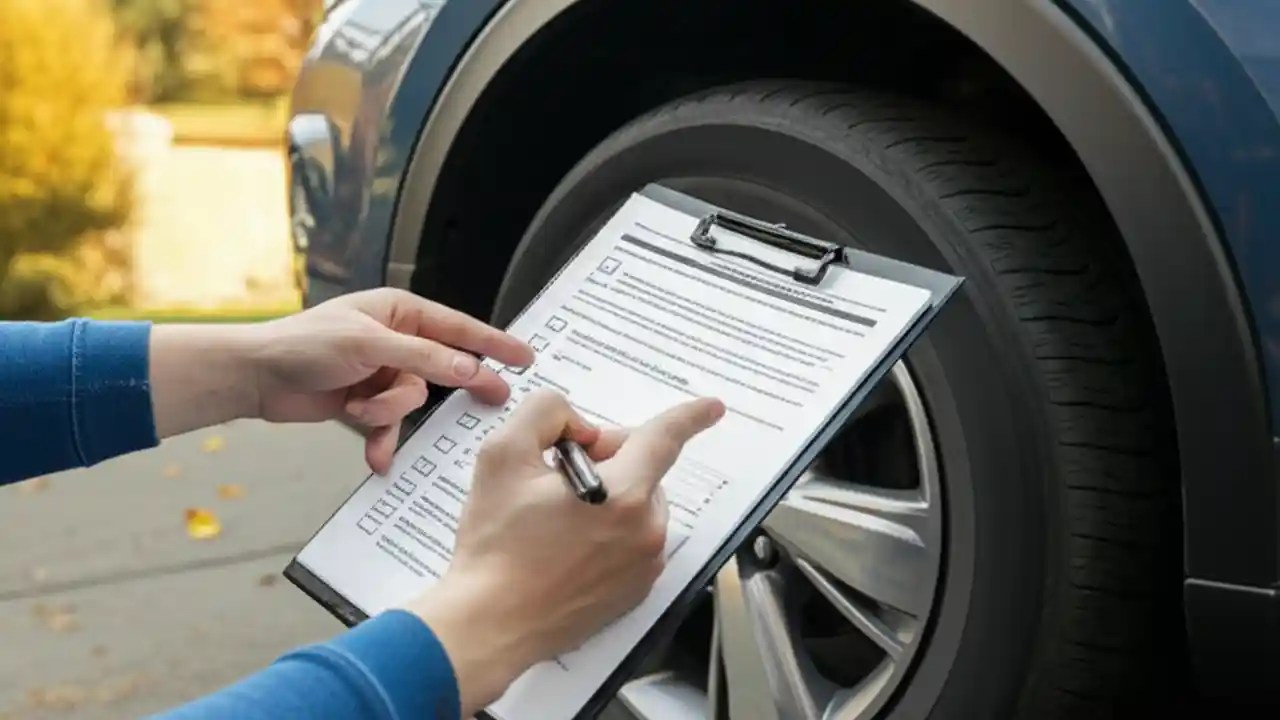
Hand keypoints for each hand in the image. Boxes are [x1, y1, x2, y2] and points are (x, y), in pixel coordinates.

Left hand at [148, 288, 533, 472]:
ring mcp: (380, 373)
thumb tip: (468, 369)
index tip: (524, 357)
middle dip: (453, 386)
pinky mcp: (364, 403)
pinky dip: (381, 439)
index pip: (457, 327)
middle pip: (440, 368)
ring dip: (388, 413)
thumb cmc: (303, 345)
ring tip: (360, 411)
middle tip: (493, 399)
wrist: (255, 377)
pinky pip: (390, 425)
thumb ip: (424, 359)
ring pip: (412, 401)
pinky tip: (375, 457)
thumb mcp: (369, 346)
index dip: (493, 343)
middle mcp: (394, 340)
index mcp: (399, 313)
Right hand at [403, 389, 724, 713]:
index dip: (688, 416)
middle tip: (557, 477)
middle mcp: (646, 531)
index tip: (713, 407)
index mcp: (623, 494)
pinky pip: (634, 544)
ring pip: (638, 508)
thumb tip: (579, 427)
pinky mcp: (634, 593)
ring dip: (609, 499)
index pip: (665, 438)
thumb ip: (546, 413)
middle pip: (643, 471)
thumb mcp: (504, 454)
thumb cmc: (495, 543)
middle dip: (608, 460)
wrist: (488, 622)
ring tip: (557, 518)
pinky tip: (566, 547)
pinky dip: (609, 534)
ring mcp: (644, 566)